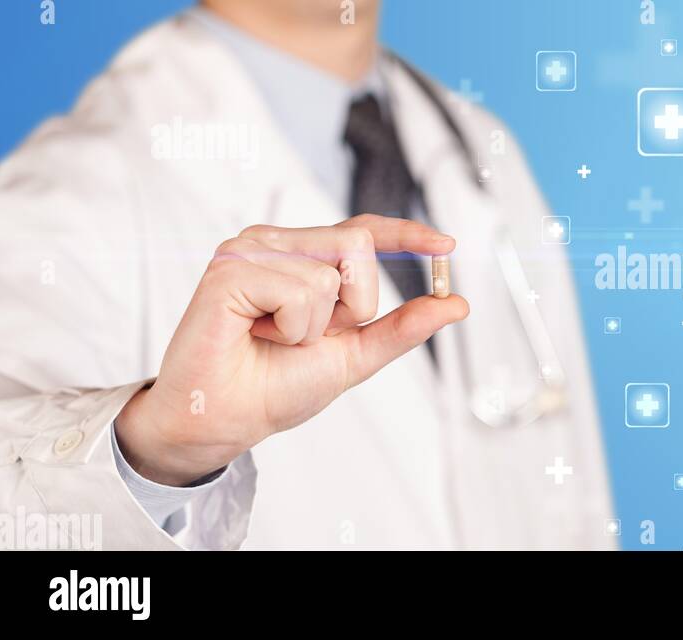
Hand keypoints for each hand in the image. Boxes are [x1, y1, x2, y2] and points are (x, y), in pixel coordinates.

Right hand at [115, 215, 467, 485]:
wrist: (226, 420)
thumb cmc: (276, 386)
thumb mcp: (356, 354)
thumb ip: (403, 327)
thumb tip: (456, 304)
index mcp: (305, 256)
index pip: (364, 230)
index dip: (407, 233)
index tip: (447, 245)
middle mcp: (278, 243)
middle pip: (358, 245)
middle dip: (352, 306)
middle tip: (306, 334)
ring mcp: (251, 250)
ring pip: (332, 273)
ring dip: (316, 324)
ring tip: (276, 337)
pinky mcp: (231, 268)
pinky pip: (300, 292)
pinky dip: (291, 328)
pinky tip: (257, 334)